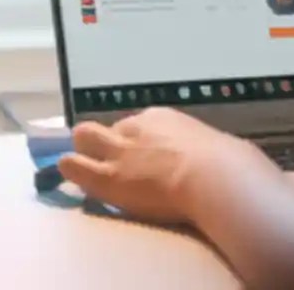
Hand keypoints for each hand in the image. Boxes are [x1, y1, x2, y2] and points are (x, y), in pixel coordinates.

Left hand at [58, 107, 277, 224]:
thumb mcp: (213, 146)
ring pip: (85, 136)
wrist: (214, 176)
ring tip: (80, 163)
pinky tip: (67, 171)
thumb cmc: (226, 164)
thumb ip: (201, 150)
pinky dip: (70, 167)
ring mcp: (120, 150)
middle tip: (105, 159)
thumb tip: (216, 159)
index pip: (136, 125)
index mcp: (163, 118)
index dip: (134, 142)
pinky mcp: (107, 176)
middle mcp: (137, 127)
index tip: (140, 156)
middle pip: (105, 126)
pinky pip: (75, 165)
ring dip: (82, 149)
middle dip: (101, 140)